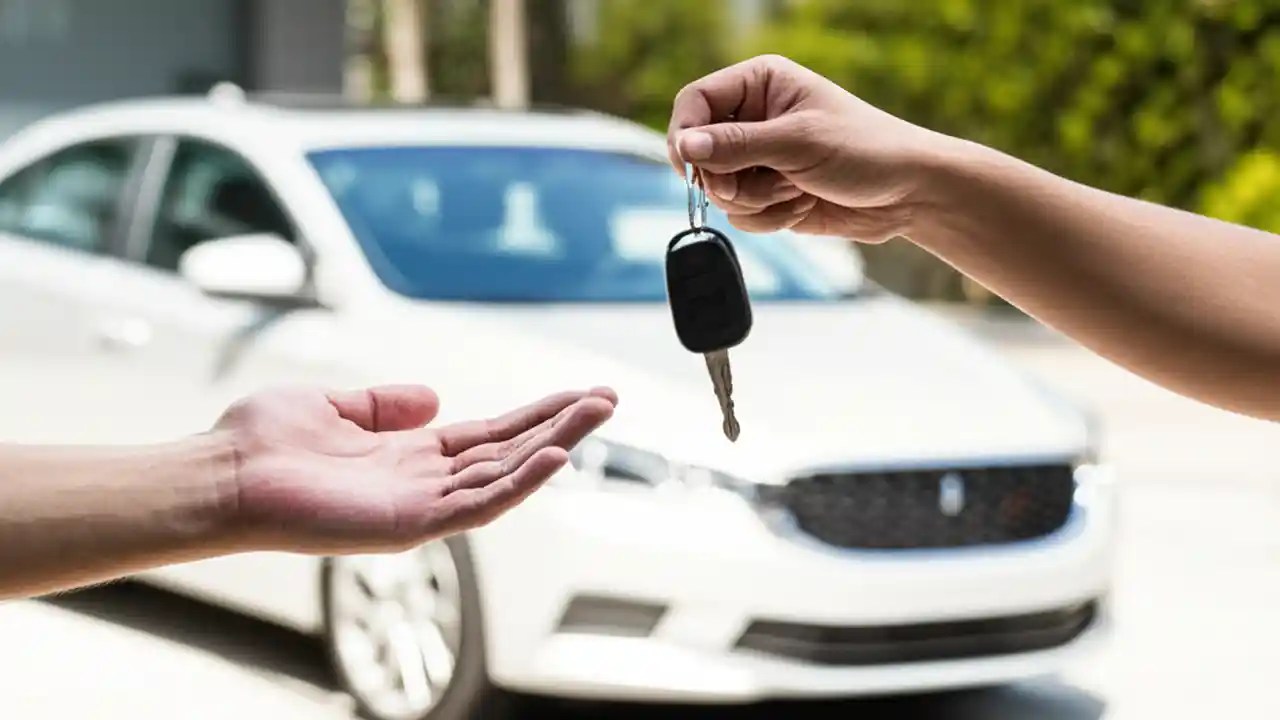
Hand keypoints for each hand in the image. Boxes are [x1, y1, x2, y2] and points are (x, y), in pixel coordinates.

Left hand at [213, 385, 616, 553]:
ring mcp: (421, 505)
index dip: (534, 414)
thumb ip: (383, 401)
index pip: (489, 434)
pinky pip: (479, 505)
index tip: (578, 393)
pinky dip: (520, 483)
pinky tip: (555, 457)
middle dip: (561, 425)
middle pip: (509, 451)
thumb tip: (433, 396)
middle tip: (609, 398)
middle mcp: (424, 481)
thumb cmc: (262, 441)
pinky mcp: (411, 524)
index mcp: (409, 453)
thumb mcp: (331, 403)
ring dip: (555, 446)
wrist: (223, 475)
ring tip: (596, 414)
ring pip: (506, 476)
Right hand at [668, 54, 955, 241]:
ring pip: (719, 190)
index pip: (695, 101)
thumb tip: (686, 146)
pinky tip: (803, 204)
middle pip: (700, 153)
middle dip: (730, 178)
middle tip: (766, 183)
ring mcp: (759, 158)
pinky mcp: (768, 194)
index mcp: (760, 83)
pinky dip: (768, 218)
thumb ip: (737, 145)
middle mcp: (754, 118)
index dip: (686, 134)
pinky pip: (740, 214)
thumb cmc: (866, 150)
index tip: (693, 168)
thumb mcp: (799, 142)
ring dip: (756, 200)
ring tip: (798, 190)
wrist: (909, 193)